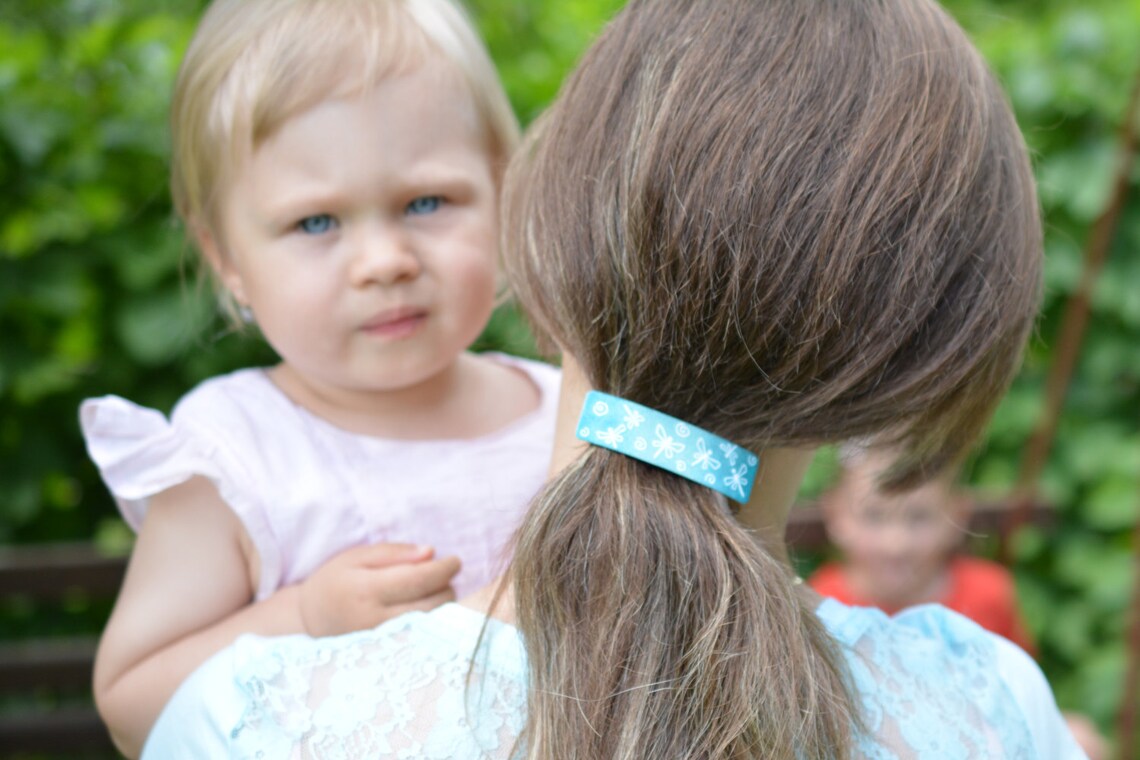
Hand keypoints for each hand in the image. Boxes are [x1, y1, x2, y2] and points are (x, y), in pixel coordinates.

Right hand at [298, 543, 460, 636]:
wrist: (310, 622)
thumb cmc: (336, 582)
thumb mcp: (356, 557)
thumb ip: (394, 553)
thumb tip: (431, 552)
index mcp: (365, 590)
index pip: (418, 579)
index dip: (443, 569)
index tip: (455, 560)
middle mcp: (374, 621)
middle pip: (431, 604)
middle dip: (446, 586)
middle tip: (442, 574)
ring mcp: (382, 643)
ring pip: (432, 624)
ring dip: (444, 605)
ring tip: (434, 590)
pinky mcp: (387, 656)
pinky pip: (423, 638)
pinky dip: (434, 622)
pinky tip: (428, 610)